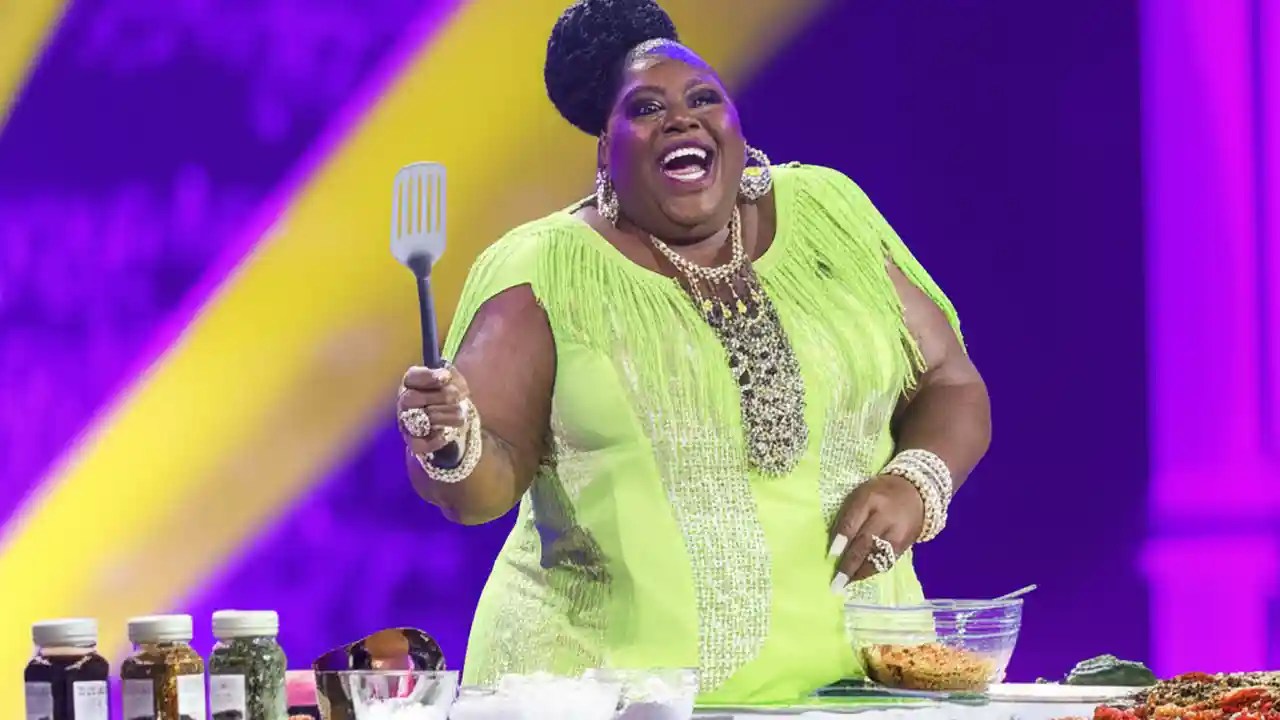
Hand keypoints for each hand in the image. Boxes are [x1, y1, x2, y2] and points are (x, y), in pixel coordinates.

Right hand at [397, 365, 472, 458]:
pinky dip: (435, 440)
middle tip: (458, 398)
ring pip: (422, 419)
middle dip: (442, 396)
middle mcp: (405, 402)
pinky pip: (419, 444)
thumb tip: (445, 375)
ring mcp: (407, 423)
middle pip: (413, 398)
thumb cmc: (451, 398)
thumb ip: (449, 376)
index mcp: (412, 383)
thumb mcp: (454, 381)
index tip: (446, 377)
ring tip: (461, 414)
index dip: (428, 377)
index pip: (412, 377)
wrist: (454, 424)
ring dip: (448, 416)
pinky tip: (446, 434)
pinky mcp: (413, 442)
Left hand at [828, 474, 924, 589]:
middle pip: (864, 542)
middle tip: (836, 582)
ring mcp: (897, 531)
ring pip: (877, 556)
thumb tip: (833, 544)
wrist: (916, 492)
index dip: (841, 540)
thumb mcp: (860, 495)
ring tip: (846, 584)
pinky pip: (887, 560)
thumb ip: (848, 515)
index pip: (852, 521)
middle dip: (848, 564)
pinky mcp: (906, 544)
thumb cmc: (879, 494)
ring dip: (860, 572)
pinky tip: (861, 576)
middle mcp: (885, 516)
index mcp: (869, 498)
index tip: (830, 556)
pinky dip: (873, 570)